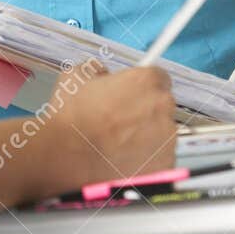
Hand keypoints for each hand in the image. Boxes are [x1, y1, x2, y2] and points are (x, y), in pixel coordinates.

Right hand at [42, 65, 176, 191]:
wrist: (67, 162)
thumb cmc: (71, 123)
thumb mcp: (73, 79)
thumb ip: (95, 69)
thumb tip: (100, 72)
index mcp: (145, 82)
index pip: (158, 77)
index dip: (141, 87)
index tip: (132, 94)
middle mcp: (162, 107)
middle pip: (161, 105)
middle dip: (144, 111)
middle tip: (118, 121)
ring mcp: (166, 139)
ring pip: (161, 133)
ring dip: (145, 136)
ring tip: (116, 144)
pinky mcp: (165, 164)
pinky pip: (159, 158)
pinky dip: (146, 160)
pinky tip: (123, 160)